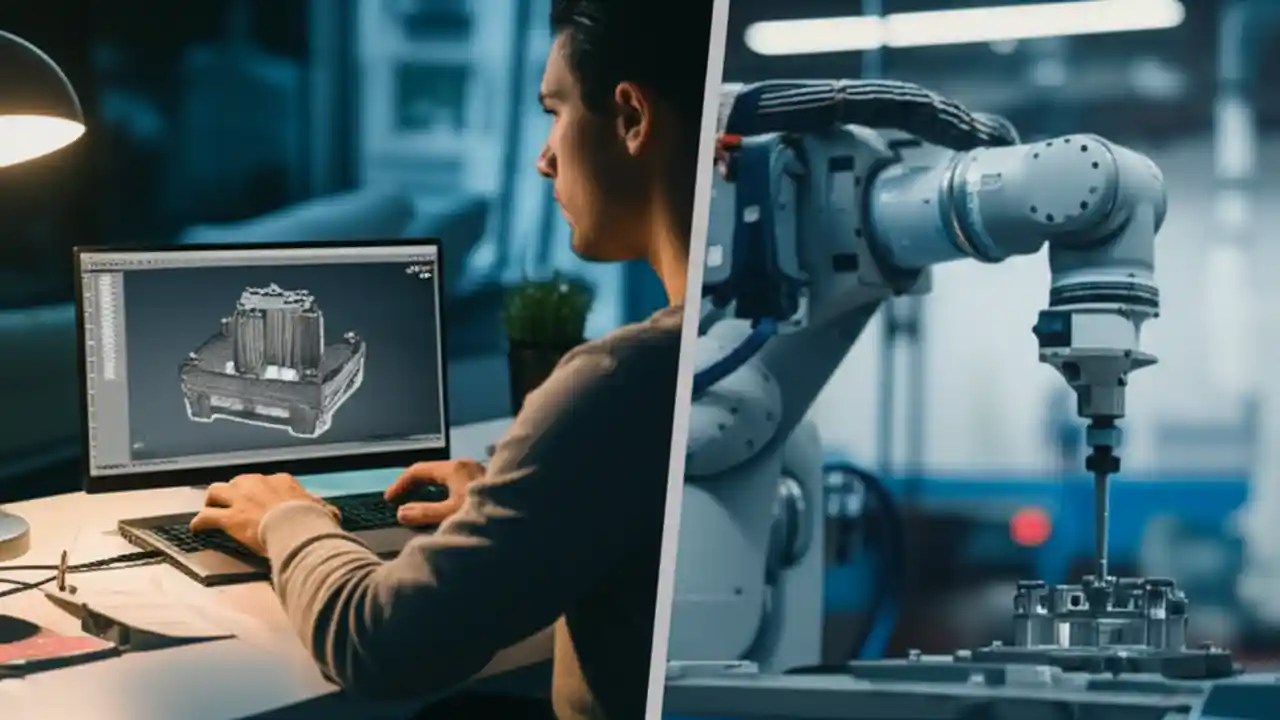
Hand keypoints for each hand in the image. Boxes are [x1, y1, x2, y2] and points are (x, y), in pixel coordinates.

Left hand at [191, 473, 337, 554]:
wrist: (297, 527)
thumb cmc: (311, 520)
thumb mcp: (323, 510)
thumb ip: (322, 509)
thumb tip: (332, 514)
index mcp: (282, 481)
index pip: (267, 482)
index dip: (262, 492)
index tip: (262, 500)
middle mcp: (257, 484)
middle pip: (238, 482)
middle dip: (234, 492)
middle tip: (232, 503)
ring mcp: (240, 500)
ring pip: (217, 491)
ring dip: (213, 500)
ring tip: (210, 508)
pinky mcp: (228, 517)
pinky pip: (206, 516)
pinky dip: (200, 522)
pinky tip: (197, 528)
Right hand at [385, 459, 483, 526]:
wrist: (525, 518)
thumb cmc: (489, 514)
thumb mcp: (450, 515)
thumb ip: (423, 513)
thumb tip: (403, 512)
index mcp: (454, 469)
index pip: (418, 470)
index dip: (400, 484)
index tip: (389, 499)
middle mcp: (466, 467)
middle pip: (431, 474)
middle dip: (414, 488)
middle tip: (400, 503)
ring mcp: (477, 475)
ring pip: (445, 481)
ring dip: (429, 494)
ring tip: (418, 511)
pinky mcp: (486, 485)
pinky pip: (456, 487)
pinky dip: (444, 497)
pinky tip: (444, 513)